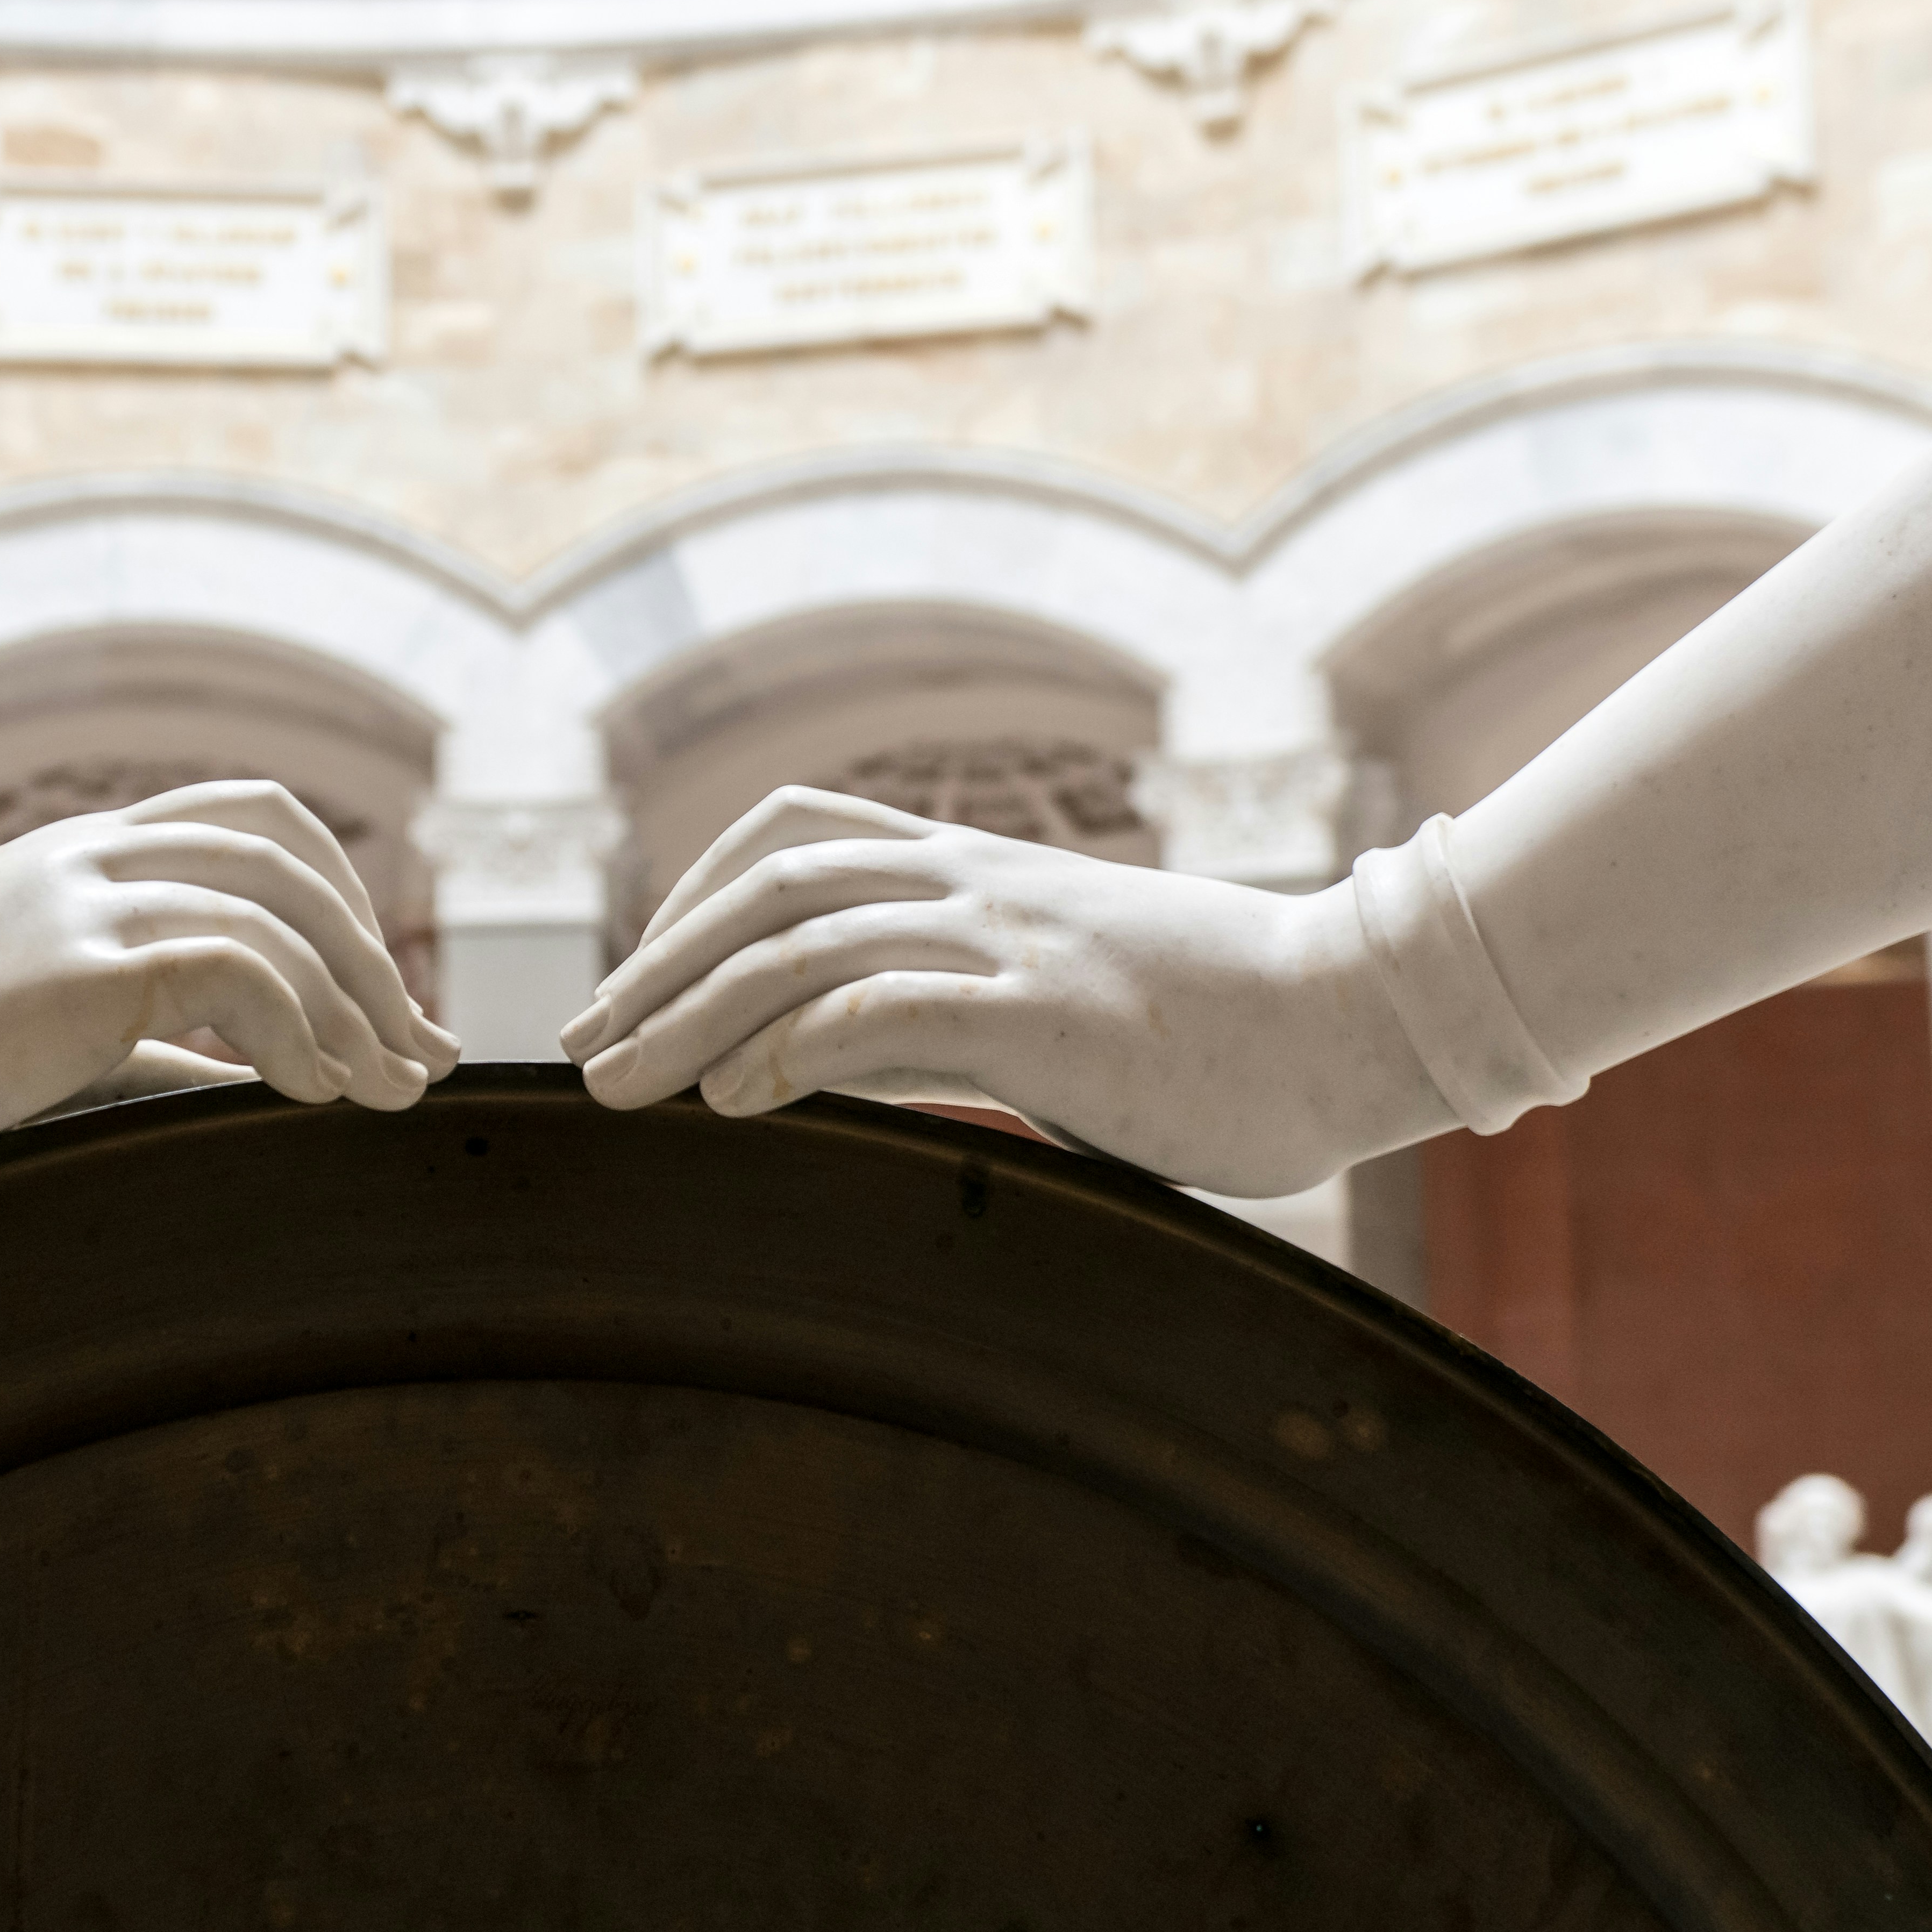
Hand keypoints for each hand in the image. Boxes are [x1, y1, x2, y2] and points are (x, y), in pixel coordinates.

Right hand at [0, 781, 456, 1208]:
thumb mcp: (17, 1038)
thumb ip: (124, 1037)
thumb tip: (223, 1075)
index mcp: (67, 863)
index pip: (246, 823)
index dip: (335, 895)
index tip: (381, 996)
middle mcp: (83, 862)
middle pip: (284, 850)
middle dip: (371, 948)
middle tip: (417, 1050)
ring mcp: (79, 905)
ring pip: (278, 905)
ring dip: (357, 1000)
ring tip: (386, 1089)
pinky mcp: (73, 969)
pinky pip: (237, 966)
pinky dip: (300, 1026)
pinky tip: (308, 1093)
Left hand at [557, 789, 1450, 1198]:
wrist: (1349, 1019)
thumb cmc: (1216, 1030)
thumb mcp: (1062, 995)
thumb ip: (963, 1003)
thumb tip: (858, 1055)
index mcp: (981, 869)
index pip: (795, 833)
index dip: (695, 896)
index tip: (638, 978)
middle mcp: (979, 884)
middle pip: (771, 889)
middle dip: (657, 966)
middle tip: (582, 1044)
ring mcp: (1012, 941)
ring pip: (805, 945)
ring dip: (692, 1015)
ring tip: (621, 1083)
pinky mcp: (1048, 1014)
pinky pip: (888, 1007)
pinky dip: (793, 1045)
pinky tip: (740, 1098)